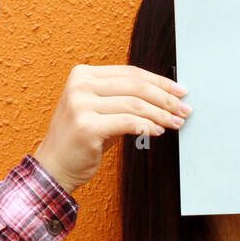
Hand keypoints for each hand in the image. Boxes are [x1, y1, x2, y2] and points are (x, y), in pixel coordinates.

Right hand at [33, 64, 189, 189]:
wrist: (54, 167)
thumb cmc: (82, 141)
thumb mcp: (102, 112)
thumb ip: (125, 99)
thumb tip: (166, 98)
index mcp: (83, 75)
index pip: (130, 73)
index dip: (159, 81)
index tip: (180, 91)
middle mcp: (79, 85)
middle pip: (135, 86)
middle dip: (166, 98)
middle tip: (185, 109)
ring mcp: (80, 104)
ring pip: (135, 104)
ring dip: (161, 114)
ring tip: (176, 123)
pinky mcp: (86, 126)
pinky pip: (128, 123)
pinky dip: (148, 126)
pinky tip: (159, 131)